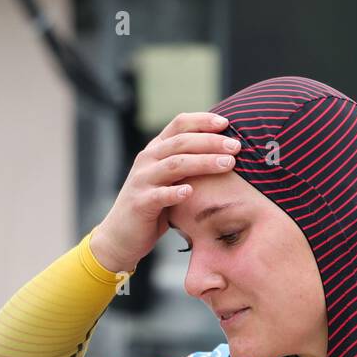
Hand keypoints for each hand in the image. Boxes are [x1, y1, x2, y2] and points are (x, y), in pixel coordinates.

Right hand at [89, 111, 238, 273]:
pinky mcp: (140, 203)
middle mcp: (146, 160)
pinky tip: (191, 192)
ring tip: (227, 165)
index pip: (179, 124)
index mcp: (154, 150)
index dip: (203, 121)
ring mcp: (141, 181)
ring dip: (203, 162)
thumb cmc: (152, 207)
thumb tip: (224, 153)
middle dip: (211, 142)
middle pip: (182, 142)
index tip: (227, 123)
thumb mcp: (168, 180)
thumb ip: (186, 165)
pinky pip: (160, 195)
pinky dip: (176, 192)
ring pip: (175, 164)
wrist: (120, 236)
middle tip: (236, 147)